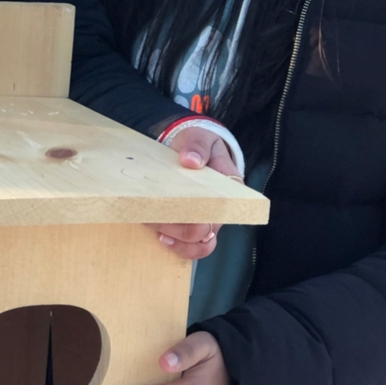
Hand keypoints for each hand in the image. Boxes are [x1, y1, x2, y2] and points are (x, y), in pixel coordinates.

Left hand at [148, 125, 242, 259]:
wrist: (189, 150)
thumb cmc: (197, 145)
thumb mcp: (198, 137)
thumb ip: (197, 145)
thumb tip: (191, 160)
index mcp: (231, 188)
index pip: (224, 208)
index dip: (203, 213)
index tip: (180, 207)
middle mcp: (222, 209)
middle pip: (207, 230)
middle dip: (180, 227)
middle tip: (154, 216)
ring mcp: (208, 220)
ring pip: (201, 244)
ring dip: (179, 242)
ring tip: (159, 232)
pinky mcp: (193, 226)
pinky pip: (191, 246)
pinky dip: (177, 247)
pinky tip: (160, 238)